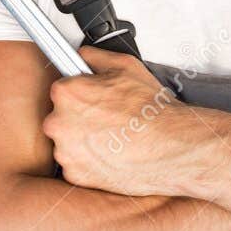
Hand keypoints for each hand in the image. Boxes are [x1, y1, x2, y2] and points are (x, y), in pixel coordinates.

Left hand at [43, 46, 211, 197]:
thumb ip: (95, 57)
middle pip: (61, 117)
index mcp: (67, 93)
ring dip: (83, 141)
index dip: (81, 94)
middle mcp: (59, 123)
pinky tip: (110, 155)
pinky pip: (76, 166)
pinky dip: (90, 163)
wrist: (171, 147)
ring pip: (67, 143)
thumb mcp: (126, 67)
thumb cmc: (151, 112)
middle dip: (80, 118)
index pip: (62, 89)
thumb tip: (85, 55)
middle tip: (106, 119)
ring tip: (111, 138)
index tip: (91, 99)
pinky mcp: (76, 175)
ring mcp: (66, 151)